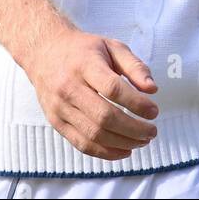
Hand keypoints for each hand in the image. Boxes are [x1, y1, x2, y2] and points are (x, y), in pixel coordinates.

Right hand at [25, 26, 159, 161]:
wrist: (44, 52)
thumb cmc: (84, 50)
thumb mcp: (112, 47)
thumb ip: (135, 66)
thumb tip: (152, 89)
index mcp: (85, 65)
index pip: (113, 88)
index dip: (136, 103)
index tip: (154, 111)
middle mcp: (69, 87)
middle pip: (104, 116)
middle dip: (133, 129)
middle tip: (152, 132)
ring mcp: (60, 107)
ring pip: (94, 134)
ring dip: (122, 143)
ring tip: (142, 141)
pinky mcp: (56, 122)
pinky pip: (81, 144)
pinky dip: (105, 152)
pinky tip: (124, 150)